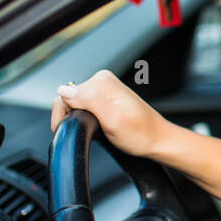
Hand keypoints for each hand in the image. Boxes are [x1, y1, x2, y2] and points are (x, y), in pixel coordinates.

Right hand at [50, 69, 170, 157]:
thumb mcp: (113, 120)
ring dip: (79, 118)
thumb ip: (89, 101)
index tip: (79, 130)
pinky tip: (98, 126)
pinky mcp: (104, 97)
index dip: (65, 116)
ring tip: (97, 129)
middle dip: (73, 117)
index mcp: (101, 81)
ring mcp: (103, 88)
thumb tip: (64, 91)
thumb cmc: (140, 134)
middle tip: (90, 131)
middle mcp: (101, 80)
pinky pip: (83, 106)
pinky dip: (86, 118)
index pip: (64, 95)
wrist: (157, 140)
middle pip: (67, 98)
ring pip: (73, 103)